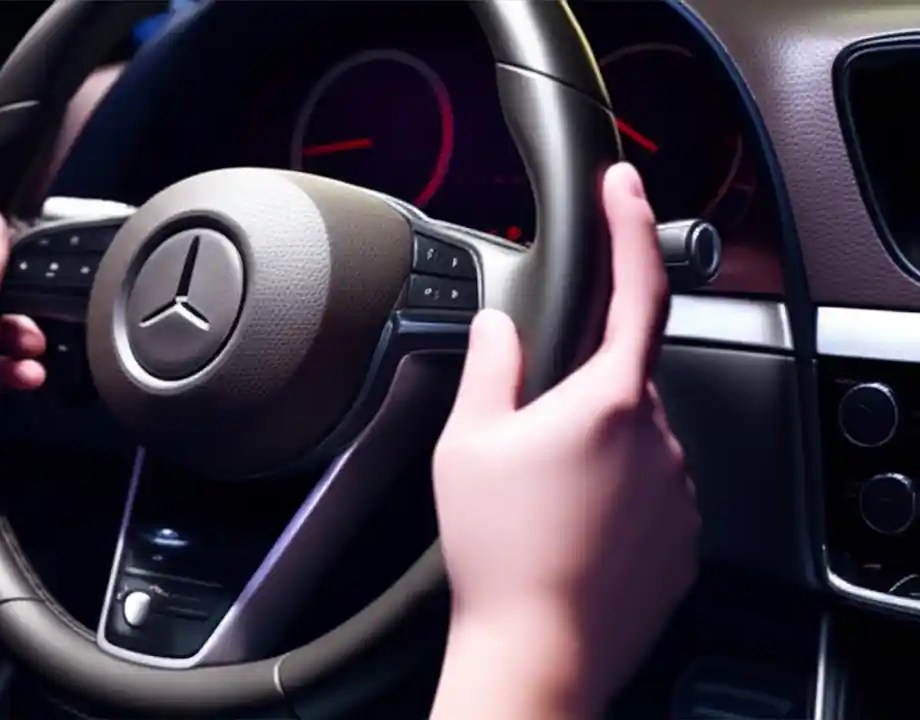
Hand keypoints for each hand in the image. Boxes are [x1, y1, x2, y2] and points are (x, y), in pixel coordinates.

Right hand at [430, 163, 698, 717]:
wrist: (537, 650)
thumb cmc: (499, 550)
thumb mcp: (469, 443)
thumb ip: (491, 368)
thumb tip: (500, 327)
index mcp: (607, 402)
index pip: (636, 290)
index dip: (630, 226)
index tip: (624, 183)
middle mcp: (657, 439)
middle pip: (620, 379)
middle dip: (575, 393)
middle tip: (520, 446)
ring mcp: (676, 492)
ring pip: (632, 439)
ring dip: (592, 450)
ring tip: (537, 505)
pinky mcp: (682, 539)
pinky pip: (647, 490)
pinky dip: (611, 495)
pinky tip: (565, 530)